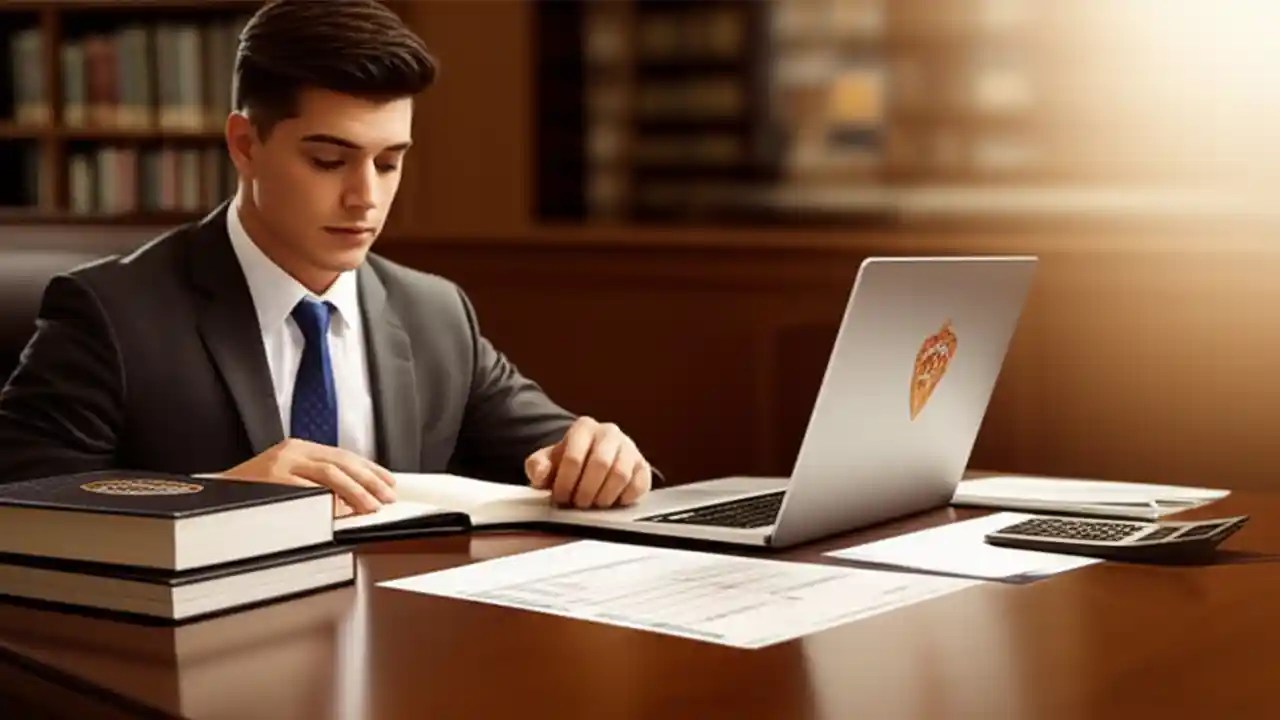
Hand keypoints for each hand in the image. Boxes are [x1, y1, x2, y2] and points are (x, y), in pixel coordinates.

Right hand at [218, 439, 395, 515]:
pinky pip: (307, 491)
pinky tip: (342, 510)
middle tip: (387, 497)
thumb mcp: (286, 478)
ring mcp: (279, 465)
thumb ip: (316, 482)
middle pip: (341, 462)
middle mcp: (291, 451)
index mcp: (298, 448)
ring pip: (330, 474)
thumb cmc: (252, 493)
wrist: (210, 497)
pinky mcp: (270, 481)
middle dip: (370, 480)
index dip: (370, 469)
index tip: (389, 482)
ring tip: (371, 506)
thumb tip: (355, 498)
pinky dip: (328, 500)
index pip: (343, 455)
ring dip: (356, 491)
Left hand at [525, 417, 651, 508]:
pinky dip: (623, 498)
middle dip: (586, 491)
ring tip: (593, 504)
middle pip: (600, 464)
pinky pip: (638, 484)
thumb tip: (542, 473)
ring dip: (604, 497)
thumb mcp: (547, 462)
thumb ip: (537, 467)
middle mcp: (609, 432)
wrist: (592, 462)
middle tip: (578, 504)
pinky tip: (611, 502)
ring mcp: (629, 448)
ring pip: (620, 475)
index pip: (574, 457)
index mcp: (584, 428)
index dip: (565, 483)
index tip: (561, 498)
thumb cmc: (569, 463)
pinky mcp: (642, 466)